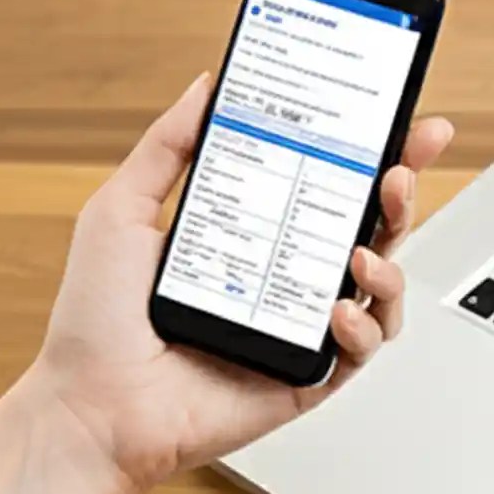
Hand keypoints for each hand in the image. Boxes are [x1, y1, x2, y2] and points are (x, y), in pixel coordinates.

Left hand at [30, 72, 453, 490]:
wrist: (89, 407)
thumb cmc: (97, 319)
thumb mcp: (123, 210)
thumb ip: (167, 145)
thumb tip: (207, 86)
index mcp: (262, 233)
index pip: (335, 184)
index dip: (378, 153)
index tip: (404, 122)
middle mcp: (291, 277)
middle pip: (374, 228)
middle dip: (402, 196)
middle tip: (401, 172)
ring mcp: (304, 326)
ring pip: (383, 288)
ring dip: (391, 265)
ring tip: (365, 255)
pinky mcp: (311, 375)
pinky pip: (362, 349)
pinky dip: (362, 329)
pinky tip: (336, 313)